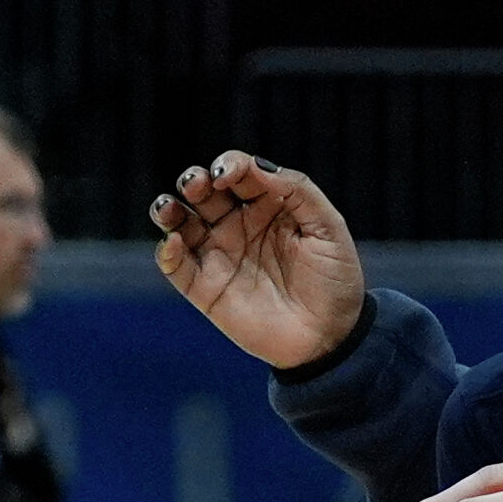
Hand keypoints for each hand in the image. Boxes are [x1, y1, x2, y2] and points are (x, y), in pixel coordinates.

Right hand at [149, 150, 367, 368]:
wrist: (331, 336)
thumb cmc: (335, 281)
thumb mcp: (328, 228)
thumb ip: (298, 190)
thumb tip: (256, 166)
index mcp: (269, 207)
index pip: (239, 174)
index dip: (230, 165)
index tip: (230, 174)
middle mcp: (239, 226)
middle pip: (204, 191)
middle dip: (195, 180)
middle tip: (198, 184)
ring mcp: (220, 255)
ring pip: (180, 222)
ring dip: (167, 209)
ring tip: (169, 207)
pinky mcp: (205, 288)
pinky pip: (175, 264)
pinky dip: (167, 250)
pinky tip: (176, 241)